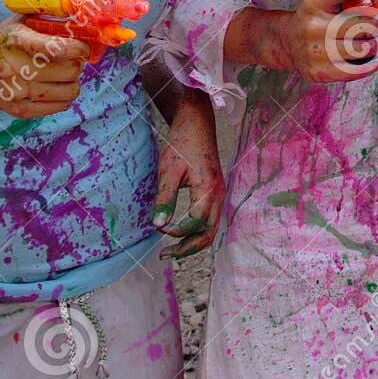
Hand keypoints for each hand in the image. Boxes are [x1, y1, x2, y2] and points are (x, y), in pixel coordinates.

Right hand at [0, 17, 88, 118]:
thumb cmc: (1, 42)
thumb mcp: (19, 22)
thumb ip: (48, 18)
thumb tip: (83, 19)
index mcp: (17, 40)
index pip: (58, 47)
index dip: (79, 48)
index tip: (83, 48)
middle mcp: (15, 67)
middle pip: (69, 71)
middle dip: (77, 64)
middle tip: (71, 60)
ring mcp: (16, 91)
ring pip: (69, 91)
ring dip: (73, 81)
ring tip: (63, 73)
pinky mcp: (19, 109)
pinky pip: (60, 106)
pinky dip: (65, 96)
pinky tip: (56, 86)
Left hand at [153, 95, 223, 258]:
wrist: (197, 123)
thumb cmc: (181, 143)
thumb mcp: (168, 170)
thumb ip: (165, 199)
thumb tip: (158, 225)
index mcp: (208, 189)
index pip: (195, 223)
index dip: (175, 231)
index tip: (157, 227)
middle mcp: (219, 194)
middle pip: (208, 233)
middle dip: (187, 249)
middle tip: (164, 255)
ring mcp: (220, 194)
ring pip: (211, 229)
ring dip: (192, 242)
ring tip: (171, 250)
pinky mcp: (216, 192)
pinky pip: (211, 220)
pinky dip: (198, 231)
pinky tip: (182, 232)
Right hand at [274, 0, 377, 82]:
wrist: (286, 43)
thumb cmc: (317, 19)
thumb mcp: (328, 2)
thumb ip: (359, 0)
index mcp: (314, 2)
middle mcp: (313, 26)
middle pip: (361, 23)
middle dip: (376, 24)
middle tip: (377, 26)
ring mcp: (315, 51)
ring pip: (363, 48)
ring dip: (375, 45)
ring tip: (373, 43)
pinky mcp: (319, 72)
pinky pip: (357, 71)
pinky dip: (371, 64)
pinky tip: (370, 58)